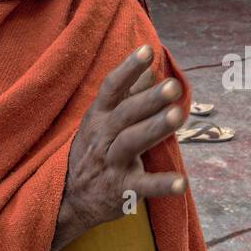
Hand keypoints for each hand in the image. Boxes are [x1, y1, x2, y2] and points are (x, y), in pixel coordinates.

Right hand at [49, 45, 186, 250]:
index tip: (148, 50)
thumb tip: (150, 70)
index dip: (128, 68)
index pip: (112, 87)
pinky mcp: (122, 190)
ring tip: (179, 116)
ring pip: (131, 142)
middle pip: (126, 113)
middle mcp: (103, 136)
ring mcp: (111, 163)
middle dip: (149, 99)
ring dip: (155, 129)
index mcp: (99, 116)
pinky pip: (142, 187)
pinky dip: (162, 185)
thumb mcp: (101, 121)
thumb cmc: (93, 151)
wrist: (68, 200)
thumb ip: (127, 97)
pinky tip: (182, 182)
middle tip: (173, 86)